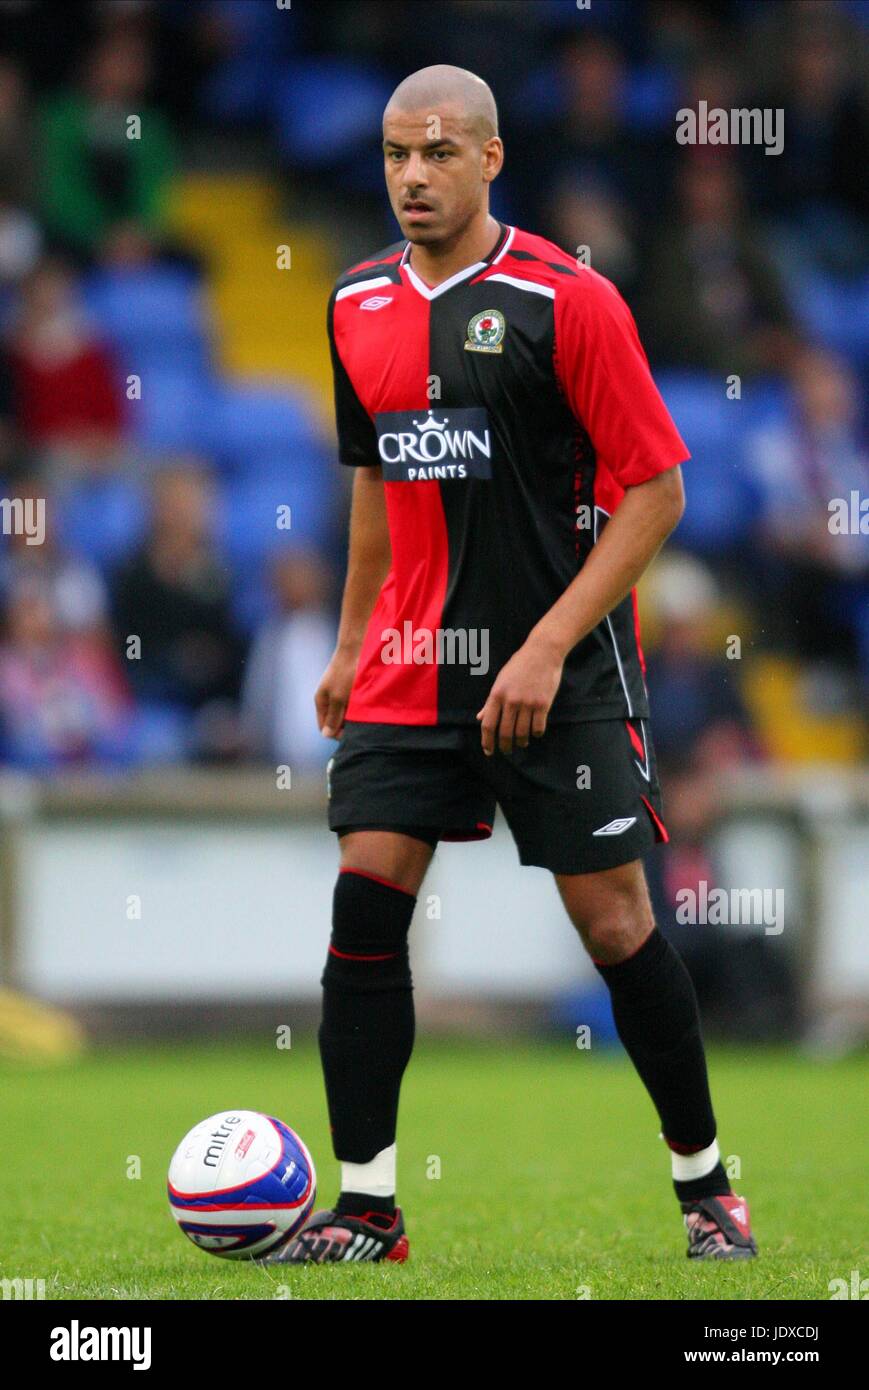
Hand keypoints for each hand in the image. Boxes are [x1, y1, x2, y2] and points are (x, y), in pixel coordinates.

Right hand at [314, 647, 359, 738]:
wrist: (357, 646)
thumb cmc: (346, 672)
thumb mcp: (339, 697)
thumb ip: (333, 716)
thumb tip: (326, 735)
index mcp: (321, 702)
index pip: (325, 728)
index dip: (338, 734)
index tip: (353, 733)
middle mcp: (328, 699)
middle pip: (336, 722)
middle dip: (347, 726)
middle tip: (361, 722)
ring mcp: (339, 692)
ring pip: (346, 713)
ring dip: (355, 716)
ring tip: (366, 712)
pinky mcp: (349, 687)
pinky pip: (353, 704)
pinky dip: (360, 707)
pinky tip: (368, 704)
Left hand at [476, 636, 564, 754]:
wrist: (543, 652)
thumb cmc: (519, 665)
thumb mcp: (500, 681)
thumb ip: (490, 702)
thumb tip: (479, 718)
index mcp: (497, 694)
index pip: (488, 724)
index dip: (487, 741)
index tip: (489, 751)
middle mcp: (511, 700)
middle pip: (505, 733)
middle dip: (505, 746)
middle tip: (507, 751)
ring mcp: (527, 703)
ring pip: (522, 733)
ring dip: (521, 742)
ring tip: (522, 743)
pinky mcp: (543, 704)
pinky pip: (538, 728)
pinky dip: (536, 734)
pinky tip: (535, 732)